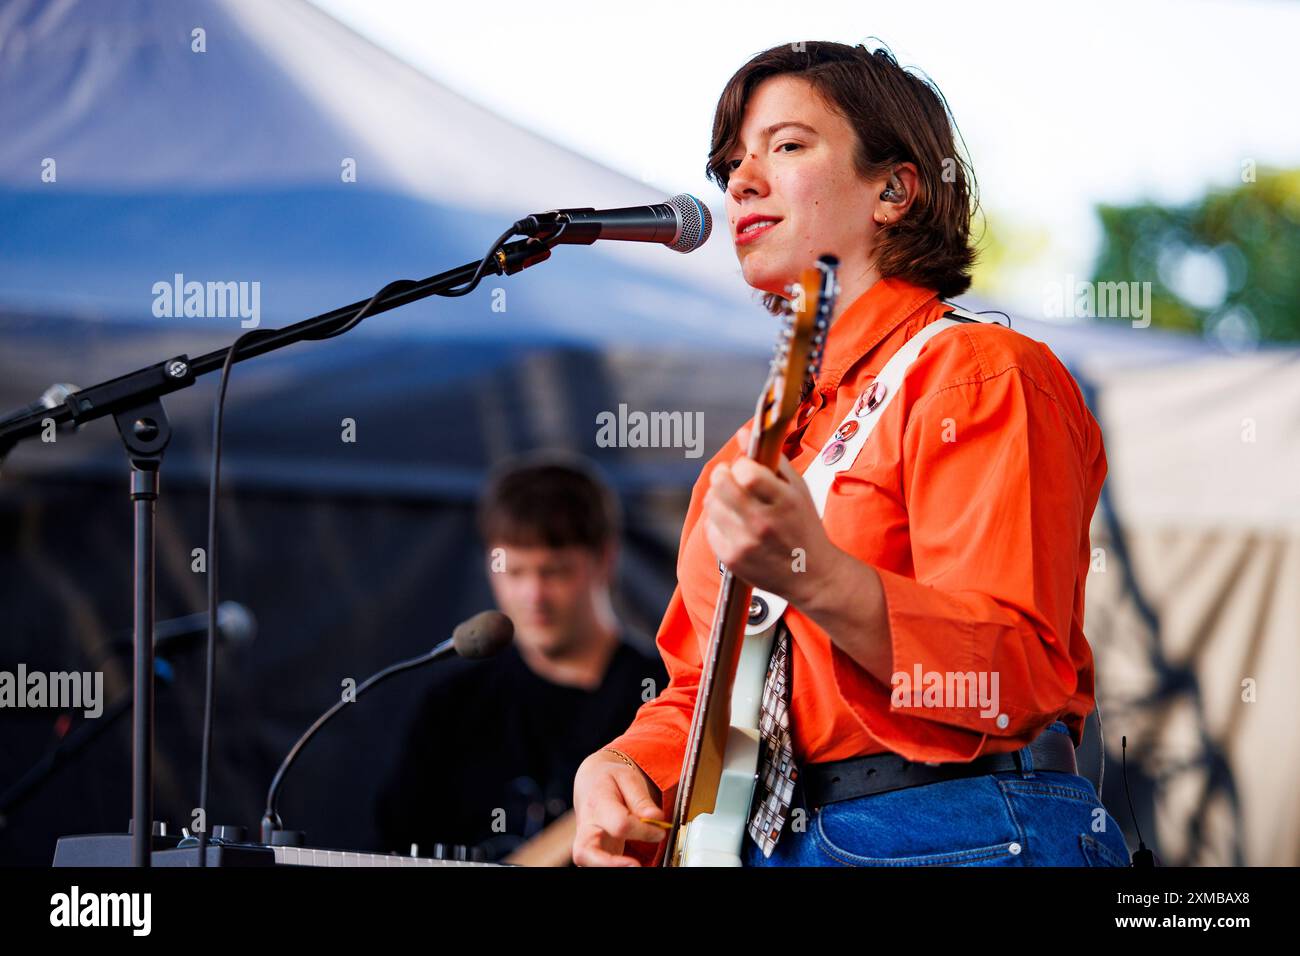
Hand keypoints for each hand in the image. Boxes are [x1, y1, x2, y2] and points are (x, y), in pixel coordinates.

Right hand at [571, 750, 666, 866]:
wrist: (591, 782)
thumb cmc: (610, 780)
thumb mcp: (628, 778)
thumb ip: (641, 800)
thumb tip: (656, 818)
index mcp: (597, 803)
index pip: (620, 824)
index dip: (643, 830)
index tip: (660, 831)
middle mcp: (587, 827)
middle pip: (584, 852)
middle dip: (608, 864)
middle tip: (636, 865)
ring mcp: (587, 843)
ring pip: (586, 863)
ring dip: (611, 867)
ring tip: (636, 866)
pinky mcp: (593, 853)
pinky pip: (599, 865)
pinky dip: (615, 867)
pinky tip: (633, 865)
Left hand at [703, 424, 837, 605]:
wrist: (811, 575)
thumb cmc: (805, 528)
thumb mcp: (799, 489)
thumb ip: (772, 459)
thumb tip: (744, 433)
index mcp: (784, 502)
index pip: (747, 473)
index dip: (741, 465)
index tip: (745, 467)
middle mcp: (763, 524)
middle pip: (722, 486)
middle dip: (722, 474)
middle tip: (728, 476)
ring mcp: (745, 543)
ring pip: (711, 505)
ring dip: (717, 496)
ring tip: (732, 500)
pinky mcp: (732, 559)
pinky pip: (710, 528)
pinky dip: (718, 521)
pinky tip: (733, 522)